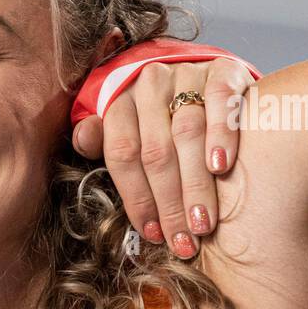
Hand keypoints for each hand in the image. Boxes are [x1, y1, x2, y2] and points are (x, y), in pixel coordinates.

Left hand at [71, 58, 255, 257]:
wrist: (207, 75)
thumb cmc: (160, 115)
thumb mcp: (127, 126)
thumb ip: (105, 138)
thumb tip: (83, 140)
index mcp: (119, 99)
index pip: (122, 153)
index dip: (136, 197)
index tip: (152, 233)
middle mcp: (150, 83)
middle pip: (155, 150)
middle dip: (168, 202)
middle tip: (182, 240)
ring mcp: (187, 73)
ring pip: (187, 132)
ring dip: (195, 182)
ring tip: (202, 222)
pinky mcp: (224, 68)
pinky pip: (222, 101)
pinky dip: (221, 135)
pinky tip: (220, 166)